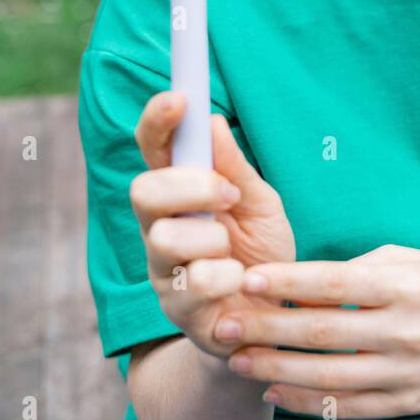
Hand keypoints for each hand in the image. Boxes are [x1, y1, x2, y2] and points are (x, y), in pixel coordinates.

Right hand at [130, 92, 295, 360]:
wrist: (276, 320)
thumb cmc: (264, 253)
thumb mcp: (261, 204)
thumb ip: (236, 168)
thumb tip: (211, 120)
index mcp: (179, 193)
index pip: (152, 149)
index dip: (157, 121)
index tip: (179, 98)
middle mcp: (160, 227)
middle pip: (143, 191)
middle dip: (189, 186)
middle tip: (229, 193)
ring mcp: (162, 269)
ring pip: (164, 238)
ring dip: (211, 238)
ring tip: (235, 251)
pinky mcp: (176, 309)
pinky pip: (193, 284)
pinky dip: (227, 276)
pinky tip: (239, 282)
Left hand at [213, 244, 419, 417]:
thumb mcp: (409, 260)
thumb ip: (357, 269)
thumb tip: (299, 281)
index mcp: (406, 285)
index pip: (336, 283)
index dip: (289, 282)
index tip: (248, 279)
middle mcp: (407, 330)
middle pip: (324, 331)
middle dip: (267, 328)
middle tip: (223, 323)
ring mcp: (407, 372)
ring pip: (329, 376)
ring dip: (276, 370)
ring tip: (237, 360)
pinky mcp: (407, 403)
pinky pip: (347, 407)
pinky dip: (306, 402)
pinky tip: (273, 392)